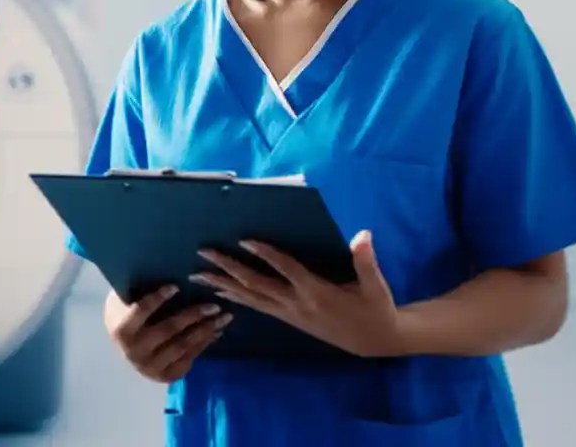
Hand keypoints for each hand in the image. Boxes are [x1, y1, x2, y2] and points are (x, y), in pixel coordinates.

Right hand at [104, 285, 232, 382]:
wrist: (125, 346)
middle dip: (193, 316)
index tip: (176, 286)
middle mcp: (134, 352)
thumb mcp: (126, 299)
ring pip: (182, 346)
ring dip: (206, 330)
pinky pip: (189, 359)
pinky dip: (204, 344)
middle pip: (168, 330)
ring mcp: (149, 367)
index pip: (140, 311)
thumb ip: (139, 288)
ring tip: (224, 317)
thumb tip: (167, 267)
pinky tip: (217, 331)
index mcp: (121, 330)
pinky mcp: (164, 376)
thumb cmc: (129, 312)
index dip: (157, 299)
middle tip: (214, 304)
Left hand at [192, 230, 403, 357]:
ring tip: (199, 275)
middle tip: (204, 252)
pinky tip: (222, 292)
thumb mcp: (376, 286)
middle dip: (229, 268)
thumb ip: (366, 260)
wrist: (374, 341)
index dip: (265, 253)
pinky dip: (236, 297)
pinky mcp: (289, 319)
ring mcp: (290, 314)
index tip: (244, 239)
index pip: (285, 269)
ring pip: (250, 298)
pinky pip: (257, 306)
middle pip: (256, 284)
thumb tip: (363, 234)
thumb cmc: (375, 309)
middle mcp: (297, 304)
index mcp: (316, 292)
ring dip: (223, 285)